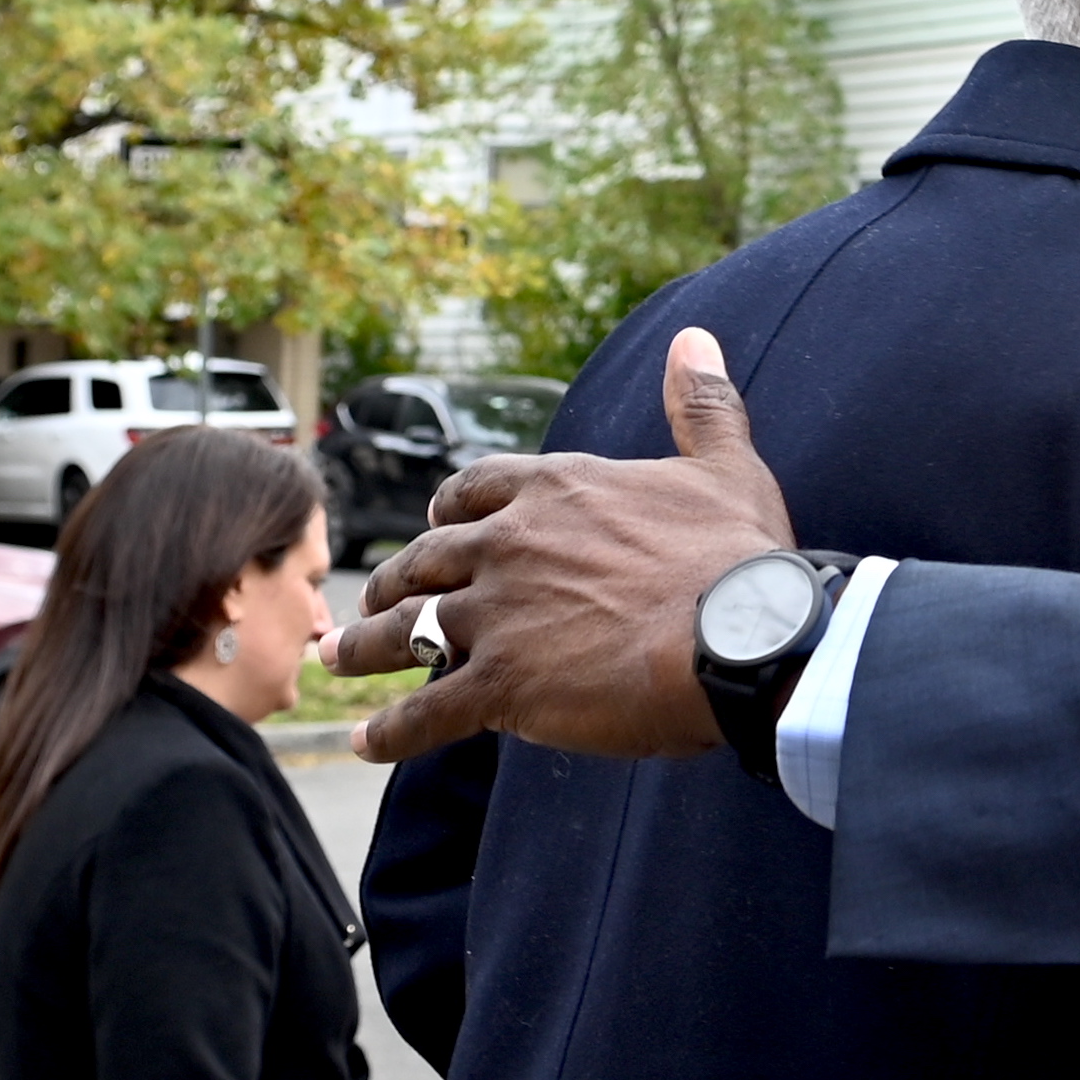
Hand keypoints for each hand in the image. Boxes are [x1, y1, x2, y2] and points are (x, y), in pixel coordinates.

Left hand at [328, 328, 796, 762]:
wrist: (745, 637)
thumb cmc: (740, 555)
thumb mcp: (725, 465)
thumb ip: (701, 403)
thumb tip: (695, 338)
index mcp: (556, 490)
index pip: (473, 490)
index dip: (447, 511)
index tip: (435, 526)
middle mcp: (509, 543)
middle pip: (423, 560)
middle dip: (390, 582)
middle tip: (370, 601)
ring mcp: (495, 614)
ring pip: (405, 629)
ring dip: (364, 646)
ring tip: (335, 658)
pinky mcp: (499, 684)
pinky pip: (426, 712)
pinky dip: (392, 731)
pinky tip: (368, 742)